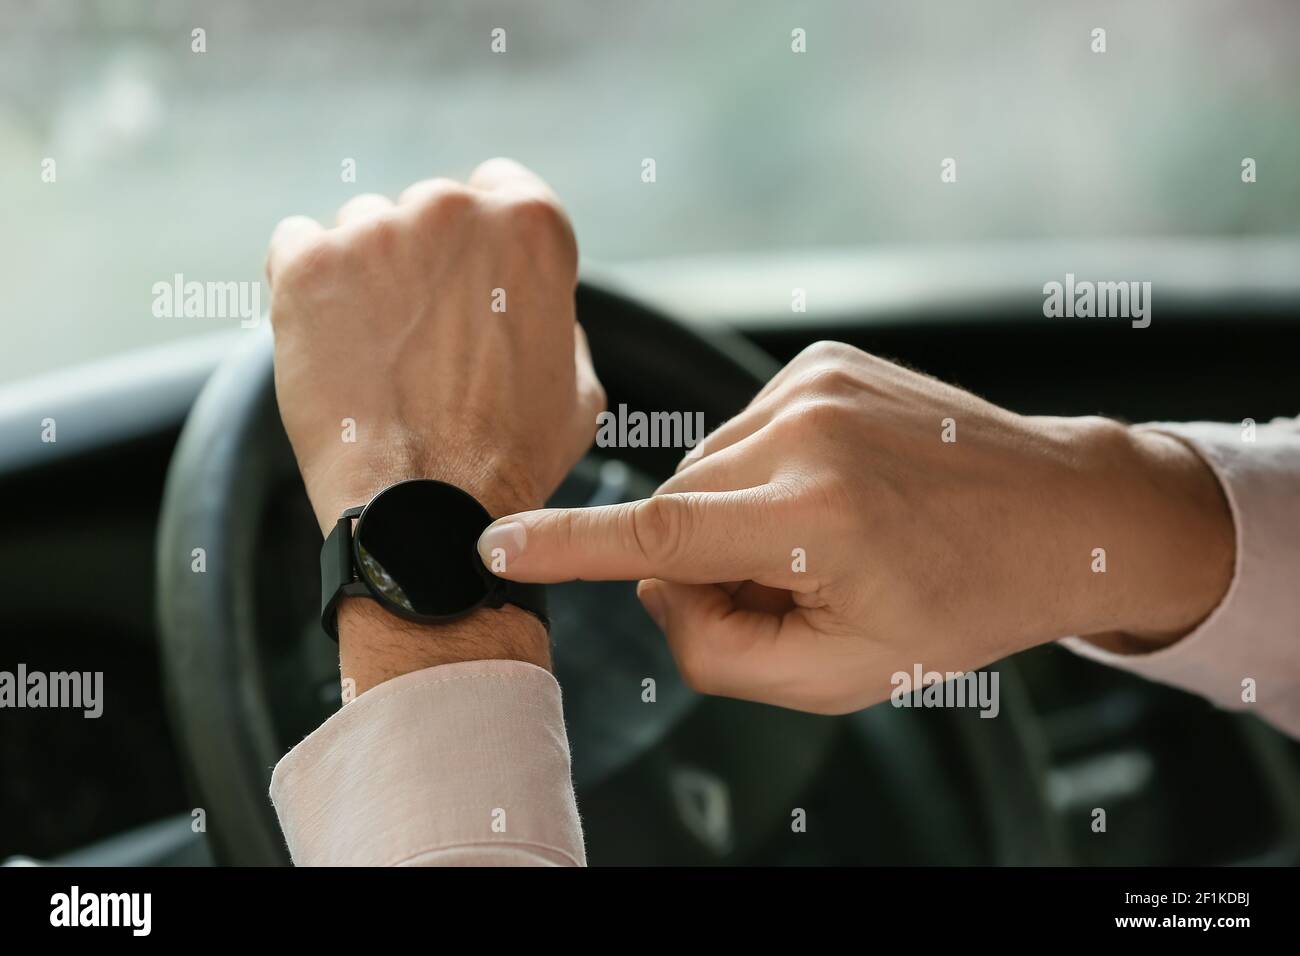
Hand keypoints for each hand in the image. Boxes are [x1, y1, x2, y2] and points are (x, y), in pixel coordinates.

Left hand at [266, 159, 603, 689]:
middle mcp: (452, 210)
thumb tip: (526, 303)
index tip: (471, 273)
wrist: (425, 511)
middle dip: (425, 261)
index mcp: (530, 226)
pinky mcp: (306, 264)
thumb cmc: (511, 458)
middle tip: (425, 336)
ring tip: (377, 353)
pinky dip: (309, 286)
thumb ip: (553, 319)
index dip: (484, 237)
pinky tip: (332, 340)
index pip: (500, 185)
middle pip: (429, 211)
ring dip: (367, 275)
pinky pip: (298, 245)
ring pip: (363, 228)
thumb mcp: (576, 385)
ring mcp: (374, 231)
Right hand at [478, 341, 1232, 713]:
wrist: (1055, 511)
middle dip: (706, 561)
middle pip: (678, 510)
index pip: (659, 537)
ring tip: (826, 535)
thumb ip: (722, 650)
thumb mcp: (846, 673)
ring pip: (705, 469)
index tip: (497, 546)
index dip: (566, 548)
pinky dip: (762, 473)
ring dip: (735, 514)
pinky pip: (742, 432)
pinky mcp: (820, 359)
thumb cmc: (962, 601)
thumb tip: (652, 588)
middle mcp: (808, 431)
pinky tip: (830, 489)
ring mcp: (814, 382)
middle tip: (792, 586)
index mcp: (819, 515)